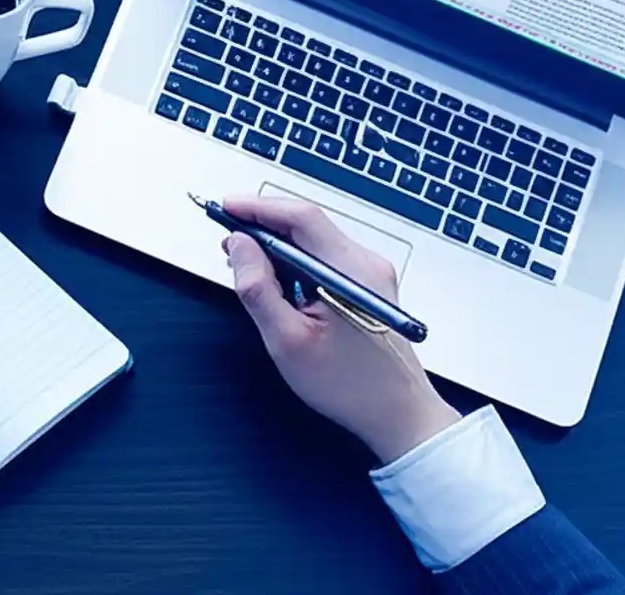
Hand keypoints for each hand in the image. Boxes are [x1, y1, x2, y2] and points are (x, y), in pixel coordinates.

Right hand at [223, 198, 459, 462]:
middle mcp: (366, 263)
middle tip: (226, 238)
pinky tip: (276, 283)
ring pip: (314, 243)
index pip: (300, 218)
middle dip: (262, 226)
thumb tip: (239, 247)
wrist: (399, 415)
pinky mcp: (367, 286)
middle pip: (308, 225)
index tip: (225, 208)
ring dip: (277, 247)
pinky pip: (325, 260)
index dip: (257, 208)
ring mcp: (370, 274)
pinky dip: (295, 263)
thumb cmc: (349, 386)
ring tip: (245, 263)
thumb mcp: (288, 342)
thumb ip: (258, 289)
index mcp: (350, 271)